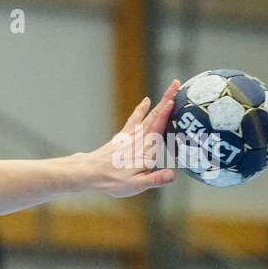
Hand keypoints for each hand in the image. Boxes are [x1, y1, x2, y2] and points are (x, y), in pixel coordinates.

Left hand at [82, 79, 180, 196]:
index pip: (159, 128)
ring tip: (171, 88)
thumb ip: (155, 179)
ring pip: (149, 115)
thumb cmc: (113, 181)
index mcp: (146, 151)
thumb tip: (172, 175)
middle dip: (167, 99)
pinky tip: (146, 100)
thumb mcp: (136, 185)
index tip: (175, 99)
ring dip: (160, 101)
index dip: (167, 113)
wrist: (89, 173)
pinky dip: (141, 109)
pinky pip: (134, 119)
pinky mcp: (124, 136)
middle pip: (156, 116)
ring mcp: (131, 136)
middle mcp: (140, 140)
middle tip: (177, 83)